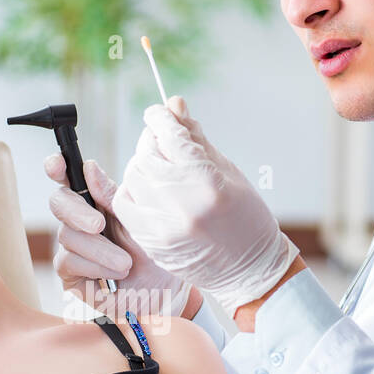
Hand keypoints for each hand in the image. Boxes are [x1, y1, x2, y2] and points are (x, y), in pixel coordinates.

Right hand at [45, 150, 191, 320]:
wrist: (165, 290)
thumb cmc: (153, 252)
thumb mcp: (136, 219)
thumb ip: (111, 196)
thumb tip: (89, 168)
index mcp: (96, 202)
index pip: (68, 178)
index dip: (57, 167)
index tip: (57, 165)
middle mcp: (79, 222)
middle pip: (58, 202)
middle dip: (77, 212)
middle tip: (100, 225)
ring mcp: (72, 247)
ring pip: (67, 236)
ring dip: (99, 250)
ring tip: (126, 264)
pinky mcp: (70, 274)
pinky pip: (69, 262)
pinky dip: (94, 267)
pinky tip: (115, 275)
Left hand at [112, 96, 299, 319]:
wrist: (248, 270)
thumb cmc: (246, 217)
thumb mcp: (228, 172)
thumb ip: (195, 139)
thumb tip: (173, 104)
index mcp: (207, 182)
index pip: (172, 136)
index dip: (161, 118)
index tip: (157, 113)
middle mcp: (183, 204)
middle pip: (147, 155)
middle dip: (150, 142)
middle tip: (159, 141)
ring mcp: (164, 226)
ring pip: (132, 177)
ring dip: (140, 165)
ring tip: (156, 167)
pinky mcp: (152, 243)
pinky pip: (125, 205)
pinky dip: (131, 190)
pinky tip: (146, 189)